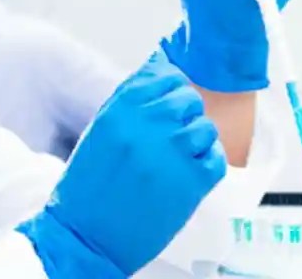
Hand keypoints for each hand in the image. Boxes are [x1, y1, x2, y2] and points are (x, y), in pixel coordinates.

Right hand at [17, 50, 226, 276]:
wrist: (85, 235)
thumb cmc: (89, 185)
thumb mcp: (102, 129)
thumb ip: (131, 97)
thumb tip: (161, 64)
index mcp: (123, 107)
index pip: (168, 77)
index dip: (172, 93)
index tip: (168, 110)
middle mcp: (149, 123)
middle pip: (190, 99)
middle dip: (185, 116)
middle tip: (172, 140)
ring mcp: (173, 152)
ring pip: (206, 128)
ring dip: (196, 142)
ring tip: (177, 161)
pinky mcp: (192, 182)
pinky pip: (216, 159)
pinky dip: (207, 165)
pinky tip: (188, 176)